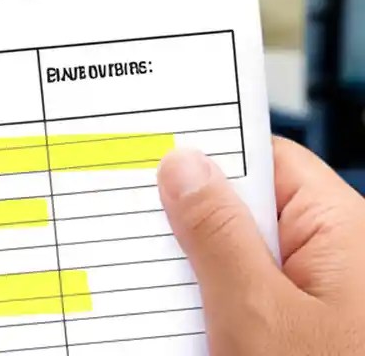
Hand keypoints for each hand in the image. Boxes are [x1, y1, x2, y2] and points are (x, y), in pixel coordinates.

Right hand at [158, 137, 364, 353]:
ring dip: (203, 276)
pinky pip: (255, 298)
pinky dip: (220, 309)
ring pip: (246, 260)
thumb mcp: (255, 311)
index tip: (150, 157)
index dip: (207, 155)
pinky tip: (193, 329)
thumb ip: (216, 234)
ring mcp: (327, 296)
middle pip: (249, 211)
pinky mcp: (311, 328)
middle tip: (143, 243)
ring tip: (171, 303)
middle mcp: (341, 254)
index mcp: (342, 229)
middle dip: (195, 224)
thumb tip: (183, 167)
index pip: (266, 158)